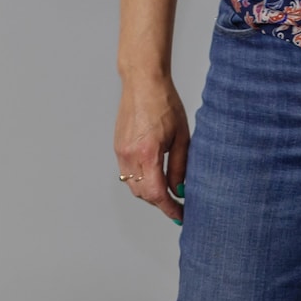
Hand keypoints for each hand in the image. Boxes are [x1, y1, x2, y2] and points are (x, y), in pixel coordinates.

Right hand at [114, 75, 189, 221]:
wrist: (142, 83)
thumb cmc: (165, 105)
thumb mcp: (182, 138)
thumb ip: (180, 167)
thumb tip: (180, 190)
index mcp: (147, 154)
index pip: (157, 194)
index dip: (169, 209)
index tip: (180, 217)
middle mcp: (129, 155)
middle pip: (143, 194)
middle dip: (161, 204)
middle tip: (178, 207)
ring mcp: (121, 151)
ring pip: (133, 186)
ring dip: (150, 194)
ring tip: (168, 195)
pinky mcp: (118, 147)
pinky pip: (127, 174)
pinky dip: (141, 182)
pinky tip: (155, 179)